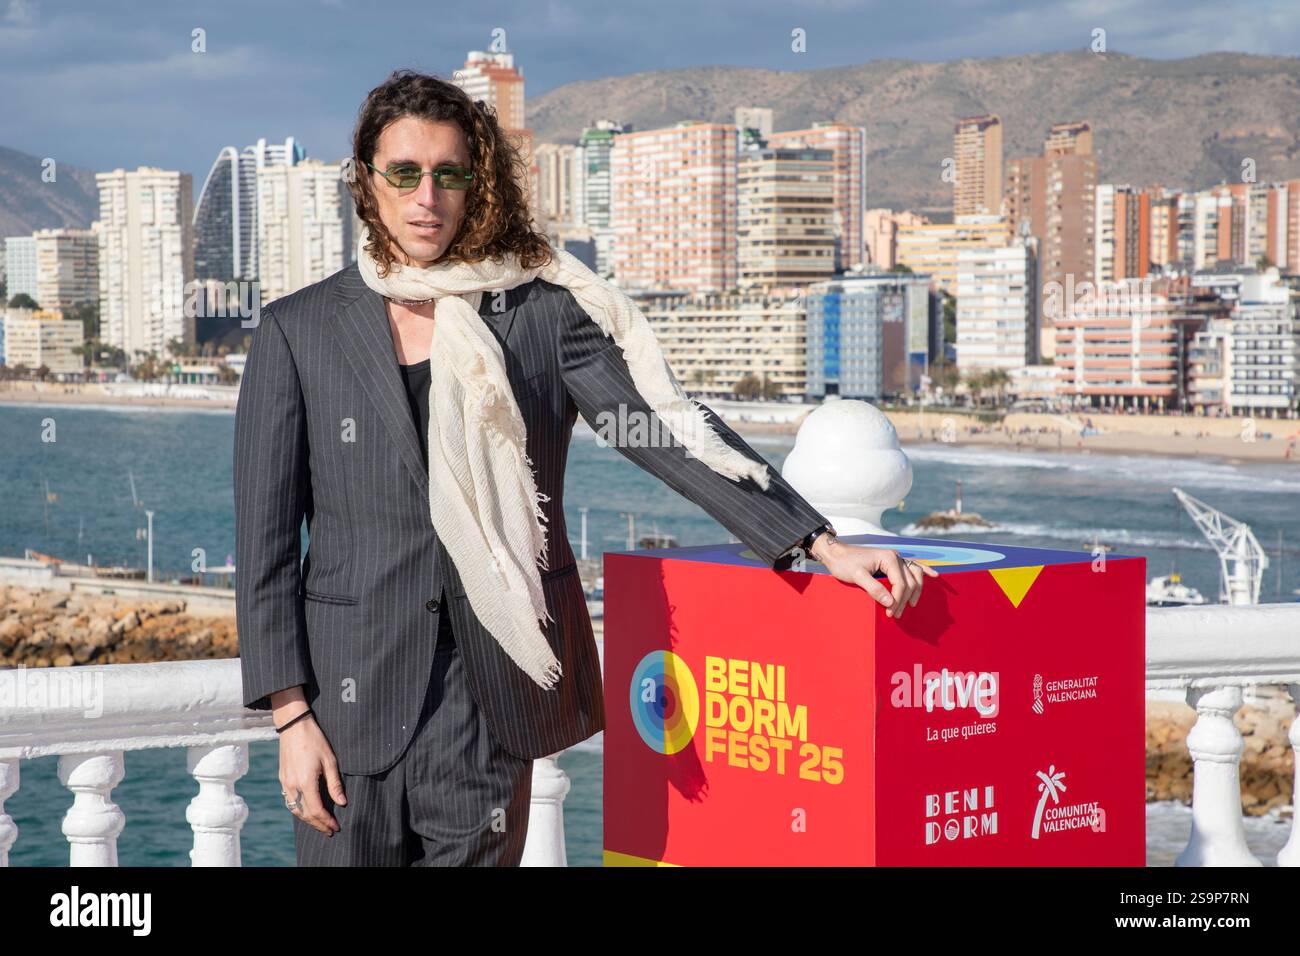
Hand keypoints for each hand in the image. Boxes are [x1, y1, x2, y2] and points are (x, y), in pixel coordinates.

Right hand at [273, 693, 346, 835]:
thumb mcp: (330, 760)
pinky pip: (289, 801)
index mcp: (305, 783)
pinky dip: (298, 810)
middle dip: (318, 825)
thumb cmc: (314, 740)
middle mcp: (292, 786)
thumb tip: (342, 803)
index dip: (327, 821)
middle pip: (305, 814)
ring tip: (319, 824)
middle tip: (329, 831)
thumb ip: (335, 784)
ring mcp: (285, 783)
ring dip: (307, 820)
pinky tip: (306, 810)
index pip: (317, 810)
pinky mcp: (282, 779)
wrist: (293, 726)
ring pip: (295, 810)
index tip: (336, 827)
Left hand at [810, 539, 938, 618]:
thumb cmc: (844, 563)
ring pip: (915, 575)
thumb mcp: (857, 576)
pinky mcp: (893, 561)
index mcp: (888, 558)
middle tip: (895, 615)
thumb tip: (890, 602)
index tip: (890, 613)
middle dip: (904, 600)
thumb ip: (873, 588)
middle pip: (910, 582)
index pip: (901, 583)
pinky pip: (913, 566)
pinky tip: (934, 576)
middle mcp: (896, 557)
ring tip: (911, 605)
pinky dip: (924, 571)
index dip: (897, 600)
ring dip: (915, 591)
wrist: (836, 553)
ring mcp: (896, 558)